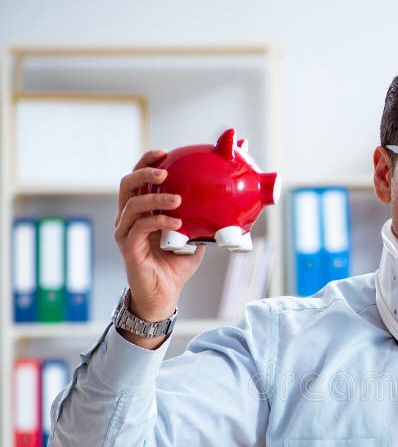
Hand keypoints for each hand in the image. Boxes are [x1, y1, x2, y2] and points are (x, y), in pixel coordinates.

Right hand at [114, 150, 203, 335]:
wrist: (164, 294)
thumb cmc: (175, 265)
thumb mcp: (193, 238)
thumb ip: (200, 221)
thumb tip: (223, 205)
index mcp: (140, 211)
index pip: (138, 179)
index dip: (146, 162)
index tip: (164, 153)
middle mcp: (128, 218)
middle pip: (127, 184)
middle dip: (145, 172)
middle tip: (166, 171)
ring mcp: (125, 232)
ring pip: (133, 204)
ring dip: (156, 198)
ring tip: (178, 199)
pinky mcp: (128, 248)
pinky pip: (141, 227)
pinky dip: (159, 221)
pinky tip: (177, 223)